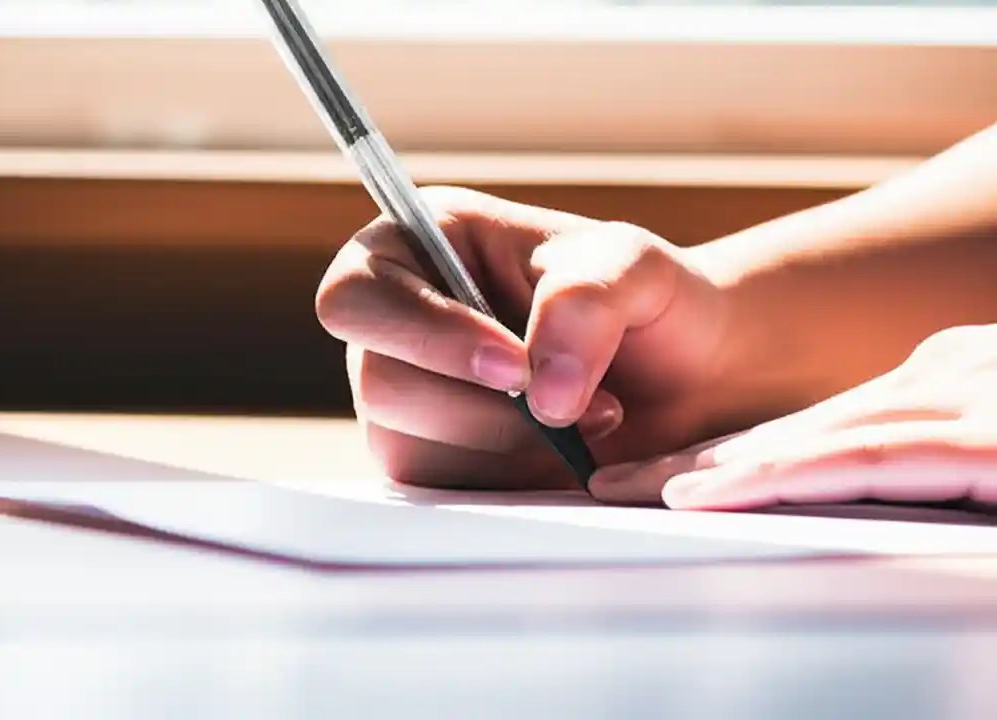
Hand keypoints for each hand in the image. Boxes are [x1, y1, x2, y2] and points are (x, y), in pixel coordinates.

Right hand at [314, 187, 737, 489]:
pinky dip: (510, 480)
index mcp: (418, 247)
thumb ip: (583, 300)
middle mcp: (397, 324)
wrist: (692, 382)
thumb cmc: (651, 303)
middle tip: (575, 407)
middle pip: (379, 382)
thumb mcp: (633, 266)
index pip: (354, 295)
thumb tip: (539, 388)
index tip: (513, 365)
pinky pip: (441, 490)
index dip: (422, 335)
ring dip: (507, 444)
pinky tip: (562, 458)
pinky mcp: (432, 464)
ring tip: (586, 423)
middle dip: (483, 406)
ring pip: (406, 443)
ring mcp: (408, 399)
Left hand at [591, 325, 996, 508]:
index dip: (728, 459)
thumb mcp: (991, 451)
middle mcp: (944, 377)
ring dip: (706, 469)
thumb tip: (872, 487)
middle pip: (791, 432)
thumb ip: (934, 461)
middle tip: (605, 482)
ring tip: (619, 486)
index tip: (656, 483)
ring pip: (805, 441)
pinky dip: (771, 477)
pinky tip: (697, 494)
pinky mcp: (983, 443)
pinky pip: (857, 460)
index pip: (813, 428)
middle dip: (691, 462)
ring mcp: (962, 400)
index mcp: (943, 382)